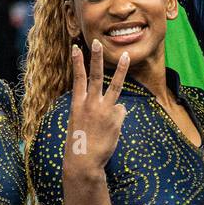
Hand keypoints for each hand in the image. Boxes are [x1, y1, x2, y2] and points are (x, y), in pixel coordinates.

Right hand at [65, 40, 128, 173]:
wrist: (84, 162)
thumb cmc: (80, 144)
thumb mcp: (80, 124)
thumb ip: (94, 111)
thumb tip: (118, 105)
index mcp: (77, 105)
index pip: (78, 79)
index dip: (77, 62)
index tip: (76, 48)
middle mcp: (90, 104)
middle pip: (96, 76)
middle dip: (96, 58)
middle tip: (98, 42)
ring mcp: (104, 110)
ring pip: (116, 86)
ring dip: (121, 70)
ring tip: (127, 56)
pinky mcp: (116, 119)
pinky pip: (120, 113)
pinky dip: (117, 119)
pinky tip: (110, 131)